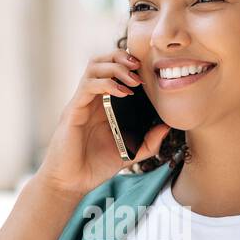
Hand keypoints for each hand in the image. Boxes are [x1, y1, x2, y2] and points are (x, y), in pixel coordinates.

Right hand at [36, 48, 170, 196]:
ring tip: (134, 79)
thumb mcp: (130, 154)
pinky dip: (107, 84)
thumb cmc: (95, 167)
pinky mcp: (73, 110)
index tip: (149, 70)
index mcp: (104, 104)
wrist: (71, 183)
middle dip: (122, 57)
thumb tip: (168, 126)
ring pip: (94, 67)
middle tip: (140, 68)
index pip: (114, 70)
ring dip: (116, 66)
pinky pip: (88, 86)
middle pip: (102, 60)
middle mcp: (92, 99)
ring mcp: (81, 102)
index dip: (130, 63)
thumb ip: (149, 142)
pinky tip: (123, 93)